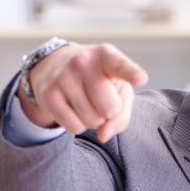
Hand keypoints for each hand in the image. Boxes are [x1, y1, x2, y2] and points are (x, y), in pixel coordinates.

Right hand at [18, 42, 148, 141]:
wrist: (54, 65)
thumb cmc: (97, 79)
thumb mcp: (118, 88)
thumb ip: (122, 113)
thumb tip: (103, 135)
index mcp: (106, 55)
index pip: (120, 65)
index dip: (131, 74)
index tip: (141, 79)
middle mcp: (83, 62)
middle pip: (110, 109)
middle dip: (109, 112)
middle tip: (101, 100)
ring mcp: (63, 77)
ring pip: (92, 121)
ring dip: (93, 120)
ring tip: (86, 101)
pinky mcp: (48, 95)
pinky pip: (74, 127)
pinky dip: (78, 125)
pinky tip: (73, 108)